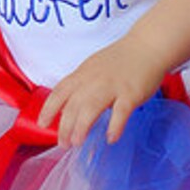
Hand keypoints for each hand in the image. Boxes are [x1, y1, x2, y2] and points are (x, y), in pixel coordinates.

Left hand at [39, 33, 167, 147]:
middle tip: (63, 143)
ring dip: (81, 128)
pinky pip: (120, 113)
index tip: (42, 124)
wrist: (148, 46)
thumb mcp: (93, 67)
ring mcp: (112, 87)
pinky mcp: (131, 94)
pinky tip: (111, 138)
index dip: (48, 109)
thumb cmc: (121, 60)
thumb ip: (81, 85)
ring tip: (77, 142)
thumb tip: (69, 107)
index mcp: (83, 74)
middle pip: (72, 105)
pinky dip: (114, 126)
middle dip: (64, 126)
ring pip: (90, 109)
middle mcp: (93, 80)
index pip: (59, 92)